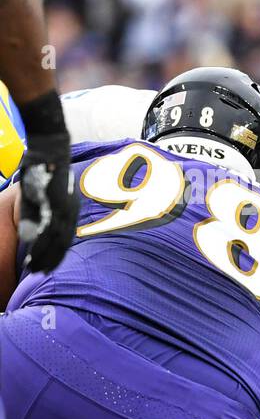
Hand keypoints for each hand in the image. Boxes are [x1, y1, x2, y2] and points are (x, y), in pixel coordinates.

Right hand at [16, 92, 75, 272]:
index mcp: (69, 210)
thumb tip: (40, 224)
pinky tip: (30, 246)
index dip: (55, 255)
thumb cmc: (49, 169)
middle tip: (37, 273)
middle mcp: (68, 210)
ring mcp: (61, 204)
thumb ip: (44, 208)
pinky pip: (46, 220)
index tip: (46, 269)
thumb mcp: (48, 191)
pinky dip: (40, 235)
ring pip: (54, 235)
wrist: (51, 145)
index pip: (64, 239)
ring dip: (43, 252)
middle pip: (60, 241)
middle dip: (49, 259)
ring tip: (33, 266)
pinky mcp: (52, 197)